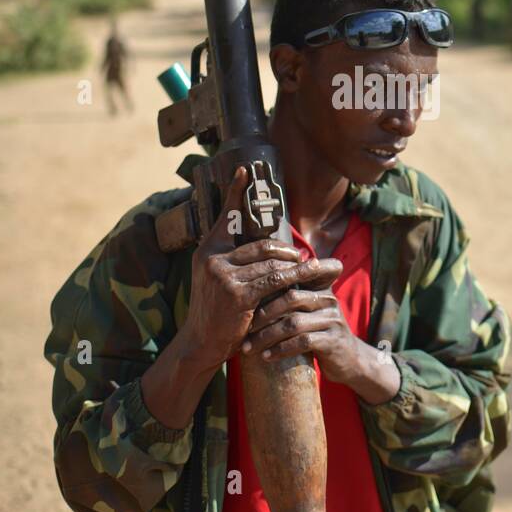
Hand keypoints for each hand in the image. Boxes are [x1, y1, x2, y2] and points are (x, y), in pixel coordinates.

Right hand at [182, 165, 341, 370]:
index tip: (245, 169)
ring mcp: (224, 276)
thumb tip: (269, 246)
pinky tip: (305, 279)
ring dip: (295, 267)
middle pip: (262, 244)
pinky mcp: (238, 294)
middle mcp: (213, 258)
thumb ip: (234, 259)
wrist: (200, 341)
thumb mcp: (215, 278)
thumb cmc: (214, 310)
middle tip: (302, 256)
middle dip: (287, 251)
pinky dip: (294, 280)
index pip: (226, 215)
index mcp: (208, 250)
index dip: (236, 191)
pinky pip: (275, 281)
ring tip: (311, 269)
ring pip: (272, 263)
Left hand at [242, 287, 364, 383]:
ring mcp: (332, 320)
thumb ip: (291, 298)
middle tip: (243, 328)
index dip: (270, 282)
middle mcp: (328, 299)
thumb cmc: (320, 333)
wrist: (349, 360)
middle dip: (263, 314)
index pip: (294, 276)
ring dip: (267, 336)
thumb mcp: (309, 311)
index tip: (245, 297)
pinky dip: (281, 349)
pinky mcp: (333, 341)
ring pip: (293, 323)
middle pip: (290, 298)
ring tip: (249, 347)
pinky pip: (302, 342)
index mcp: (320, 287)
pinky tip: (267, 357)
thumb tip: (251, 288)